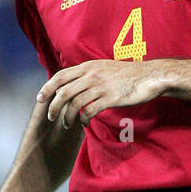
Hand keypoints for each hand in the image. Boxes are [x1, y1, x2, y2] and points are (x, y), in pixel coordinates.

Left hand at [36, 60, 169, 127]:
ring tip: (67, 124)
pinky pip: (90, 110)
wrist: (150, 76)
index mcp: (88, 66)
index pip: (60, 76)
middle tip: (51, 117)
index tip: (40, 98)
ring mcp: (101, 86)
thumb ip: (90, 74)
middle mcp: (92, 74)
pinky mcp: (110, 98)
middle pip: (64, 91)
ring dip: (67, 116)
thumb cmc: (128, 75)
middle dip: (53, 106)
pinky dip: (83, 119)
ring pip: (75, 102)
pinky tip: (84, 123)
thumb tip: (75, 84)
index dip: (47, 87)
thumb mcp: (105, 68)